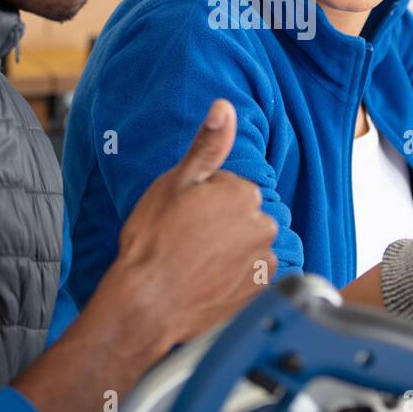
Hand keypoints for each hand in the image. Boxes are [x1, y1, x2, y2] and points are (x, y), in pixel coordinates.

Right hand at [113, 98, 276, 343]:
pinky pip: (255, 275)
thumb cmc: (153, 241)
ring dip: (231, 252)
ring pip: (249, 245)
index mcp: (244, 193)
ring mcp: (265, 261)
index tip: (185, 217)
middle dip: (222, 224)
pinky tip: (210, 282)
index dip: (205, 201)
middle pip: (244, 216)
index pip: (232, 188)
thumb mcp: (175, 183)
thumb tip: (225, 107)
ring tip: (197, 264)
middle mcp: (263, 225)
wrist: (147, 304)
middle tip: (188, 241)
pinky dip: (238, 277)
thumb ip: (208, 145)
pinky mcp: (262, 291)